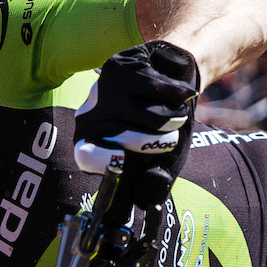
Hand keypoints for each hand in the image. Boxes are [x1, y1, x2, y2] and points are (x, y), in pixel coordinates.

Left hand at [73, 41, 199, 173]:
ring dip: (175, 119)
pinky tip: (180, 95)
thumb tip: (144, 199)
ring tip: (176, 115)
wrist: (175, 78)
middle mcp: (89, 116)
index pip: (87, 156)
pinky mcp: (119, 66)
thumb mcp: (163, 159)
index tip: (125, 160)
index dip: (108, 161)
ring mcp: (101, 89)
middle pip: (127, 138)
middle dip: (161, 142)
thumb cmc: (165, 123)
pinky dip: (178, 96)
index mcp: (92, 143)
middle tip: (170, 137)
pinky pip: (158, 89)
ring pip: (147, 115)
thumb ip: (154, 180)